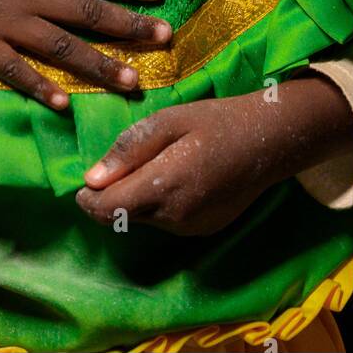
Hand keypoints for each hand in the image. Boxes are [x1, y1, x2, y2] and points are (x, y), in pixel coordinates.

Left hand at [75, 77, 352, 235]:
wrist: (269, 141)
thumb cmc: (215, 121)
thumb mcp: (168, 120)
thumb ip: (128, 149)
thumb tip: (91, 180)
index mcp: (163, 187)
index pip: (107, 210)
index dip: (87, 200)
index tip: (83, 184)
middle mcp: (174, 217)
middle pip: (123, 217)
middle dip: (112, 197)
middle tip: (121, 165)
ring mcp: (190, 228)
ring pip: (144, 220)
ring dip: (136, 200)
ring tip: (156, 164)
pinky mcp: (203, 231)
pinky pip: (166, 223)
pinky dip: (158, 205)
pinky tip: (176, 177)